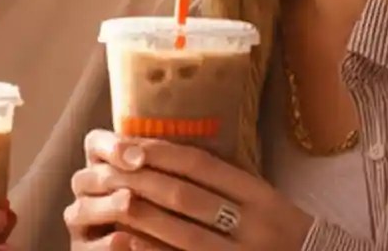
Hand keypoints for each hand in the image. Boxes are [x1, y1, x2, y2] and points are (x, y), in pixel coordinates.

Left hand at [64, 130, 311, 250]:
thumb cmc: (277, 230)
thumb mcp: (260, 197)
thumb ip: (222, 179)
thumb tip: (166, 150)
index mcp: (258, 194)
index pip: (203, 166)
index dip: (163, 154)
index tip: (129, 145)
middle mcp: (253, 225)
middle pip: (188, 199)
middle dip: (144, 184)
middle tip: (110, 172)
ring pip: (184, 235)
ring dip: (144, 219)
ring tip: (113, 203)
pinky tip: (129, 243)